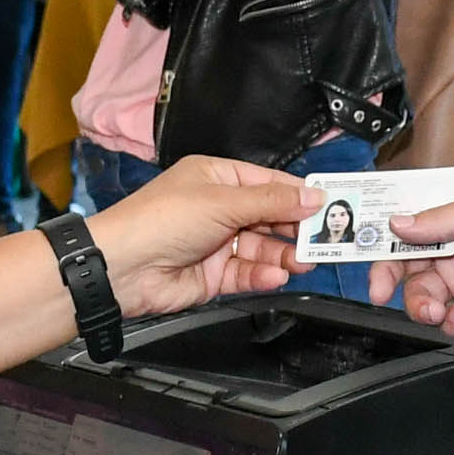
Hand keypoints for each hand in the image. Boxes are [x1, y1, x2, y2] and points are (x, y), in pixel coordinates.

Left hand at [79, 156, 311, 314]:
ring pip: (262, 249)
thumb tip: (314, 194)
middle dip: (295, 228)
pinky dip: (263, 275)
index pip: (268, 183)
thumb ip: (272, 201)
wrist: (122, 267)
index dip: (299, 193)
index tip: (331, 204)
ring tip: (305, 261)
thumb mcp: (222, 201)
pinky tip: (276, 276)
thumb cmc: (164, 219)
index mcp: (216, 178)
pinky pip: (247, 274)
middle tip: (326, 239)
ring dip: (284, 255)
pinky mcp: (213, 276)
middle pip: (269, 217)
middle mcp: (218, 208)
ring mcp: (216, 244)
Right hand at [371, 183, 453, 334]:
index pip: (404, 225)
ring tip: (435, 311)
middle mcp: (453, 249)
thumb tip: (397, 223)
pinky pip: (445, 322)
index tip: (363, 252)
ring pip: (419, 296)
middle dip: (387, 279)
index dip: (380, 238)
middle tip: (381, 292)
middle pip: (402, 265)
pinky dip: (446, 323)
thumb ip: (442, 219)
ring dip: (418, 305)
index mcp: (453, 216)